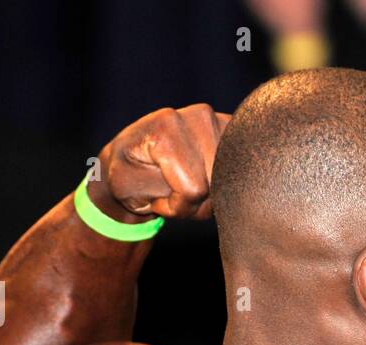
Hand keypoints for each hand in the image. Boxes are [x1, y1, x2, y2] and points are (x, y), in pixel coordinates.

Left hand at [90, 104, 230, 221]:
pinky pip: (240, 172)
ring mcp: (219, 120)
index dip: (179, 207)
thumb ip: (158, 190)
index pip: (193, 189)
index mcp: (167, 126)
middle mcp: (198, 115)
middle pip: (215, 186)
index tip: (159, 200)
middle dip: (196, 202)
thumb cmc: (126, 174)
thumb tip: (199, 189)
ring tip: (186, 184)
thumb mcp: (125, 187)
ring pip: (230, 182)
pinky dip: (222, 184)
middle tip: (173, 193)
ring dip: (209, 196)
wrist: (132, 156)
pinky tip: (203, 176)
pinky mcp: (233, 130)